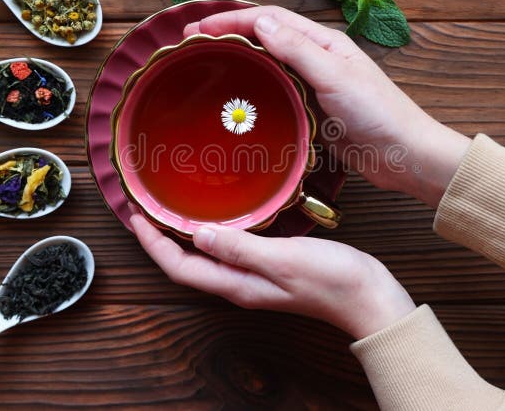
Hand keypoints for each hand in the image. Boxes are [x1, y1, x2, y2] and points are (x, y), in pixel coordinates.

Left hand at [131, 213, 415, 339]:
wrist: (369, 297)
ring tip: (168, 209)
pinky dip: (211, 233)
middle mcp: (238, 284)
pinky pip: (227, 250)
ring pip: (204, 257)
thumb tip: (197, 234)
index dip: (152, 244)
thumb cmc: (331, 280)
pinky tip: (217, 217)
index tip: (135, 215)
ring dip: (182, 236)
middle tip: (143, 208)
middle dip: (159, 240)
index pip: (179, 267)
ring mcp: (253, 277)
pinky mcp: (268, 267)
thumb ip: (239, 248)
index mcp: (236, 284)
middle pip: (185, 264)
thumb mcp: (282, 259)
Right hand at [184, 6, 469, 206]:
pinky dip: (254, 94)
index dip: (231, 19)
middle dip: (228, 37)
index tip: (197, 30)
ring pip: (268, 68)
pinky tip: (236, 106)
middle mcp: (317, 59)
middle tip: (192, 47)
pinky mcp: (313, 113)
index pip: (269, 20)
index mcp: (323, 42)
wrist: (405, 156)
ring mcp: (314, 87)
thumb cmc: (378, 114)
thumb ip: (298, 50)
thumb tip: (259, 22)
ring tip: (206, 71)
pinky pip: (277, 97)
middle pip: (264, 39)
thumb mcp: (335, 76)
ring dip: (238, 63)